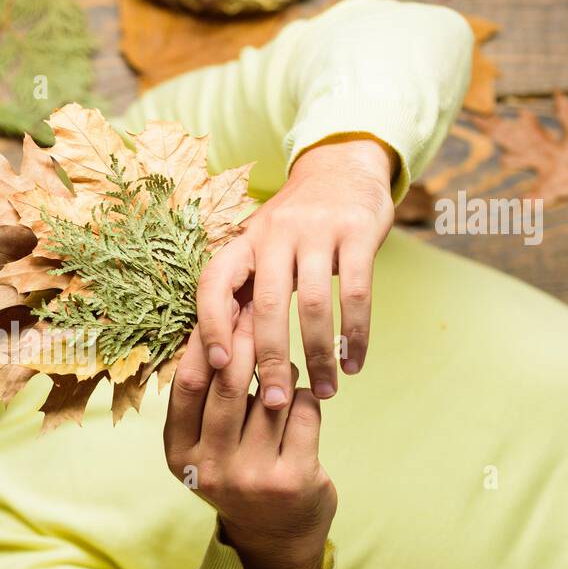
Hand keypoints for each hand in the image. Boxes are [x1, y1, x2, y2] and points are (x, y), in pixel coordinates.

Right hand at [164, 305, 337, 568]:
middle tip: (261, 309)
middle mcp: (210, 468)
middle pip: (228, 383)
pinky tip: (300, 405)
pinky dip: (305, 397)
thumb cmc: (238, 470)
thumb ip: (203, 398)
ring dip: (282, 371)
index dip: (204, 340)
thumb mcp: (204, 444)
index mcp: (179, 454)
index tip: (222, 308)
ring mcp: (251, 477)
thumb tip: (213, 320)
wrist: (275, 535)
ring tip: (283, 370)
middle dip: (247, 338)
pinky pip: (304, 411)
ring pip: (272, 393)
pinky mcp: (293, 479)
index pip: (187, 383)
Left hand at [196, 135, 395, 408]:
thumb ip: (245, 293)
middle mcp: (274, 232)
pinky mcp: (357, 231)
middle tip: (276, 402)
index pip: (213, 283)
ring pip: (313, 304)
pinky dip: (356, 334)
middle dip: (270, 360)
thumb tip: (219, 362)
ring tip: (327, 391)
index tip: (220, 368)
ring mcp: (316, 230)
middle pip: (267, 304)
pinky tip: (354, 362)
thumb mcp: (261, 248)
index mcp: (243, 241)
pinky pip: (356, 292)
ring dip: (319, 354)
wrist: (343, 166)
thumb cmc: (295, 228)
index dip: (210, 325)